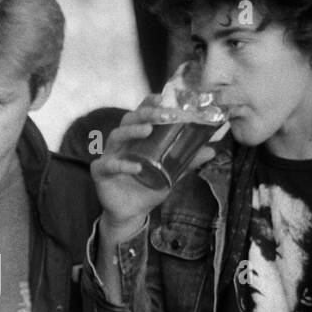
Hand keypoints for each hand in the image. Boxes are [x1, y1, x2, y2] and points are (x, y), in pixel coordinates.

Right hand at [91, 65, 217, 238]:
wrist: (132, 214)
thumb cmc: (149, 188)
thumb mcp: (171, 174)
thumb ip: (187, 161)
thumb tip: (211, 150)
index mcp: (136, 138)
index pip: (141, 114)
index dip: (149, 104)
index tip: (162, 98)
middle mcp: (122, 143)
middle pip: (128, 120)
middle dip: (144, 114)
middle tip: (162, 115)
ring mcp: (109, 156)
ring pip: (115, 136)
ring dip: (131, 131)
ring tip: (147, 130)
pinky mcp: (100, 173)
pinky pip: (108, 165)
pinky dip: (121, 164)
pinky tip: (136, 167)